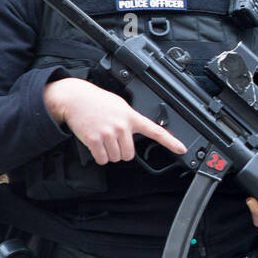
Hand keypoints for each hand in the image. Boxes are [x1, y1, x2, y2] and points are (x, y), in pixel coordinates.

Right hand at [43, 78, 185, 165]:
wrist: (75, 98)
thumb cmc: (97, 101)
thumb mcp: (120, 105)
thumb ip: (130, 119)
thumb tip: (137, 130)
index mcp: (131, 117)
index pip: (155, 131)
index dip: (170, 141)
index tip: (181, 149)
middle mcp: (122, 126)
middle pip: (129, 155)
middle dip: (121, 152)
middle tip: (113, 140)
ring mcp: (108, 133)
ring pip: (115, 158)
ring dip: (109, 154)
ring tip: (103, 138)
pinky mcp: (94, 140)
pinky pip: (102, 159)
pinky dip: (99, 157)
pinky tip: (96, 145)